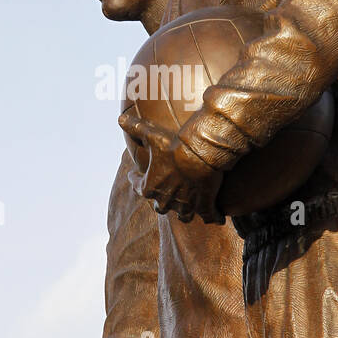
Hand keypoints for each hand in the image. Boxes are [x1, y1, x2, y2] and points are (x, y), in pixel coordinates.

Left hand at [119, 106, 225, 224]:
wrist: (201, 154)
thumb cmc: (175, 146)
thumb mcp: (152, 135)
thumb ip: (135, 128)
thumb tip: (120, 118)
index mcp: (150, 187)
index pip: (137, 186)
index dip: (135, 180)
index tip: (133, 175)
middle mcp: (165, 200)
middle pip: (159, 206)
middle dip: (160, 199)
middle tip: (162, 192)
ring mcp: (185, 206)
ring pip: (183, 215)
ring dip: (184, 211)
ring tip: (186, 208)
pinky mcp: (204, 206)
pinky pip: (209, 216)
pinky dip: (213, 217)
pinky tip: (218, 219)